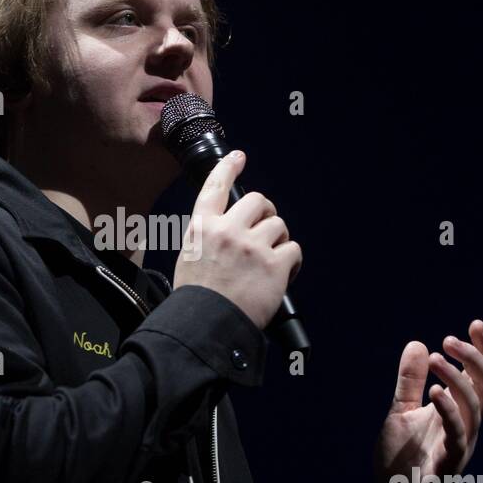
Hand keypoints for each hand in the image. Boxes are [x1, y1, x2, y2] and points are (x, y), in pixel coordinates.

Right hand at [173, 150, 301, 329]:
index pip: (215, 187)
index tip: (238, 157)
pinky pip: (293, 250)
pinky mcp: (273, 265)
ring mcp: (252, 246)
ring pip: (279, 225)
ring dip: (279, 239)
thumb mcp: (188, 258)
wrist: (207, 325)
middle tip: (266, 230)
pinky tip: (281, 274)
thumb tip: (225, 230)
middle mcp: (227, 231)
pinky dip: (291, 262)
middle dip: (266, 213)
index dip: (228, 168)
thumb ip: (207, 237)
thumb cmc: (197, 298)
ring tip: (269, 260)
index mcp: (202, 228)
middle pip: (258, 201)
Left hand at [372, 320, 482, 482]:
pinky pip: (457, 436)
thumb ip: (409, 382)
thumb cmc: (402, 460)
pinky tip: (435, 392)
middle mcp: (466, 426)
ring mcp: (460, 445)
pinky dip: (449, 411)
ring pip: (474, 408)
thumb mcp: (400, 411)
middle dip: (474, 359)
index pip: (480, 377)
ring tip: (436, 359)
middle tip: (448, 340)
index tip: (476, 324)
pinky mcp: (448, 465)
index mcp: (458, 412)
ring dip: (457, 379)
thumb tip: (417, 343)